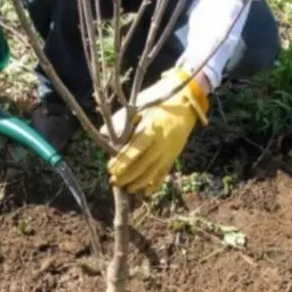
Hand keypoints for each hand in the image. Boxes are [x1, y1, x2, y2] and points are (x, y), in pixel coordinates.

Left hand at [102, 68, 209, 194]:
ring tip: (126, 188)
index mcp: (151, 130)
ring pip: (153, 172)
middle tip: (114, 182)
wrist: (187, 100)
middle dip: (127, 175)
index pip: (134, 151)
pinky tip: (146, 193)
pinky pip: (165, 172)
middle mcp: (161, 144)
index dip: (122, 162)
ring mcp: (169, 151)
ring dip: (138, 182)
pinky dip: (156, 184)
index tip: (110, 169)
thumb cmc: (159, 99)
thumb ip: (122, 119)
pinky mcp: (174, 154)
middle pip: (142, 165)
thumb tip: (104, 132)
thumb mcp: (141, 104)